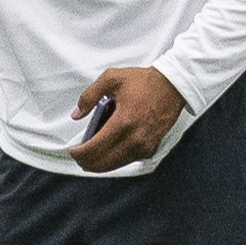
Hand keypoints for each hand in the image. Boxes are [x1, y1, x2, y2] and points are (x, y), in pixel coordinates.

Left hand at [68, 66, 185, 172]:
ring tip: (89, 154)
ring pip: (114, 165)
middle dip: (86, 161)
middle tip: (78, 154)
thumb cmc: (144, 82)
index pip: (94, 149)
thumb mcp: (111, 79)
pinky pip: (126, 161)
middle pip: (102, 163)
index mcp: (123, 122)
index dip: (79, 153)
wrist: (172, 86)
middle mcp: (134, 139)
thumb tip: (76, 114)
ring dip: (98, 163)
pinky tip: (107, 150)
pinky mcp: (150, 149)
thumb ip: (89, 96)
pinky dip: (113, 159)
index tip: (72, 150)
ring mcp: (144, 147)